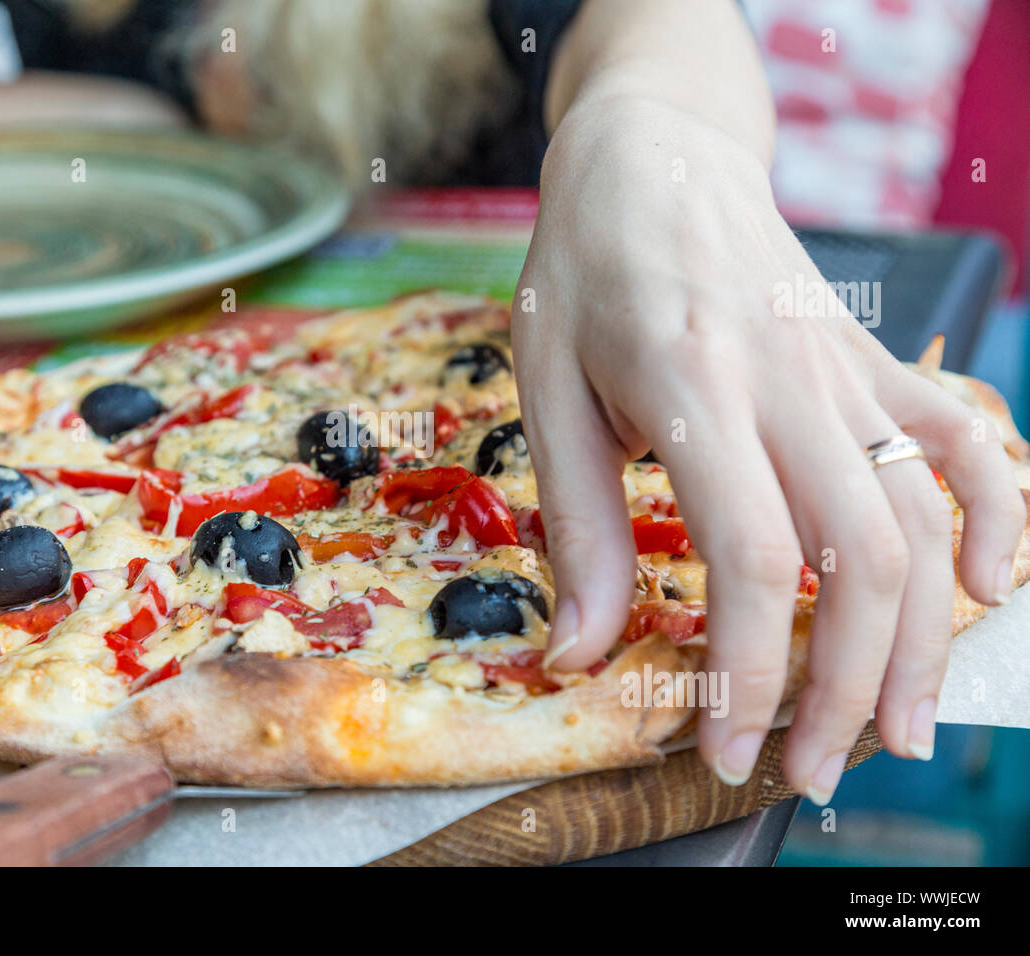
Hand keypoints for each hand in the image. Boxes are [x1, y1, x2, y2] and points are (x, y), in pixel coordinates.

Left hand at [515, 93, 1025, 801]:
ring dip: (924, 638)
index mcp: (692, 389)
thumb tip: (578, 655)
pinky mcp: (872, 358)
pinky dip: (997, 511)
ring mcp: (845, 367)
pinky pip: (961, 435)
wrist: (652, 159)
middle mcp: (788, 380)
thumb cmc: (584, 275)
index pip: (755, 558)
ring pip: (921, 516)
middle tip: (808, 770)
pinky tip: (989, 584)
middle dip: (846, 686)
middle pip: (861, 557)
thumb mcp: (547, 394)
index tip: (728, 747)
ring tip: (900, 730)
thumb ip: (576, 529)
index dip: (752, 671)